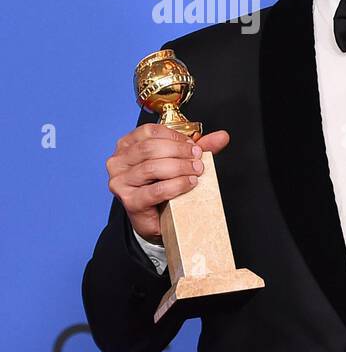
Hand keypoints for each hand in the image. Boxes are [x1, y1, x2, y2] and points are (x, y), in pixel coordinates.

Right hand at [106, 124, 230, 241]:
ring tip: (197, 172)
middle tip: (198, 159)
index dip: (175, 137)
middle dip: (180, 152)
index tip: (194, 146)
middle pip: (150, 148)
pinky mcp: (129, 200)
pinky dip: (177, 185)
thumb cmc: (163, 185)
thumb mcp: (180, 161)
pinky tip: (189, 183)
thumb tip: (222, 136)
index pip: (150, 132)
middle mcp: (118, 161)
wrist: (155, 219)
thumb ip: (199, 148)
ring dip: (180, 168)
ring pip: (152, 168)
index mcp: (127, 146)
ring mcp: (120, 181)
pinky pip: (156, 190)